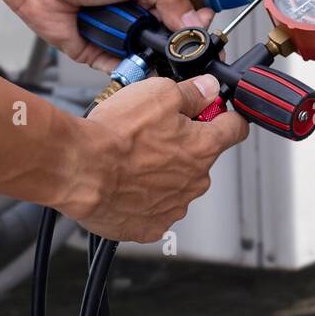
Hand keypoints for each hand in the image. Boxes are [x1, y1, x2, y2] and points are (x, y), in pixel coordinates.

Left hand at [5, 0, 212, 71]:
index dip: (197, 27)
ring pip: (148, 59)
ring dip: (154, 61)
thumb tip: (193, 19)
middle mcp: (137, 19)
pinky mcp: (99, 56)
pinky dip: (129, 72)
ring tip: (161, 61)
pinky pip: (121, 71)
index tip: (208, 37)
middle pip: (169, 42)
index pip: (184, 15)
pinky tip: (136, 68)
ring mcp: (119, 39)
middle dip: (179, 50)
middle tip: (188, 55)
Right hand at [61, 74, 248, 241]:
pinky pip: (154, 209)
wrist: (79, 168)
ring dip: (161, 172)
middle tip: (153, 133)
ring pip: (176, 184)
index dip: (225, 116)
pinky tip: (125, 183)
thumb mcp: (159, 93)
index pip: (235, 129)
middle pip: (201, 157)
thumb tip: (208, 88)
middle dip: (183, 144)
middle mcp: (196, 180)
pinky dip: (143, 198)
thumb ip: (191, 92)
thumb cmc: (116, 134)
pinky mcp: (150, 227)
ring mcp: (174, 206)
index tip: (216, 113)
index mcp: (204, 147)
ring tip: (132, 159)